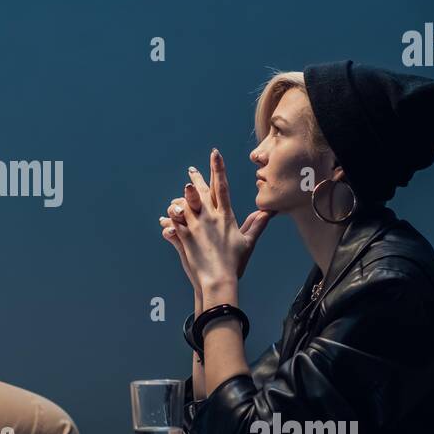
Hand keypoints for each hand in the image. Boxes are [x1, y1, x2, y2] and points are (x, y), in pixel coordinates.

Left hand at [159, 148, 271, 293]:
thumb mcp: (248, 242)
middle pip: (199, 191)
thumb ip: (256, 225)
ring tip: (179, 197)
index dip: (218, 168)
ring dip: (180, 199)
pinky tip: (166, 219)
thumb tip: (268, 212)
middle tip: (191, 170)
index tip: (214, 153)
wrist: (218, 280)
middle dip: (195, 178)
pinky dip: (169, 220)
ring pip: (183, 203)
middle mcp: (209, 217)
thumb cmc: (235, 263)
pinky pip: (172, 222)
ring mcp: (194, 226)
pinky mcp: (183, 236)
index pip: (221, 186)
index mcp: (225, 216)